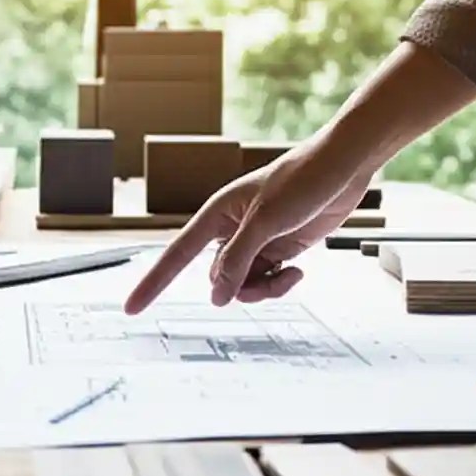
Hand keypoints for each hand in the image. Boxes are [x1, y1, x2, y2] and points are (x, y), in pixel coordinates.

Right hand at [126, 134, 373, 313]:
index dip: (153, 282)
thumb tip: (217, 294)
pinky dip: (280, 282)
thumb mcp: (265, 222)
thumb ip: (238, 259)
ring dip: (263, 288)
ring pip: (243, 283)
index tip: (132, 307)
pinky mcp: (280, 247)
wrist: (343, 168)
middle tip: (265, 276)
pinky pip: (267, 279)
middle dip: (239, 287)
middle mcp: (232, 229)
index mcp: (217, 214)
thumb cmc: (302, 179)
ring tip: (287, 275)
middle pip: (217, 278)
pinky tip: (297, 271)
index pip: (177, 254)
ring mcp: (257, 241)